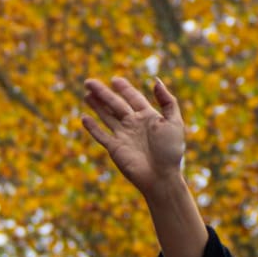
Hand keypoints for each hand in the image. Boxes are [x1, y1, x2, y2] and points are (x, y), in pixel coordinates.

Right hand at [81, 75, 184, 197]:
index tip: (115, 80)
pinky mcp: (114, 148)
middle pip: (115, 104)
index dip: (124, 88)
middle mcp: (134, 124)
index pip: (133, 98)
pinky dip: (92, 127)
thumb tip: (156, 80)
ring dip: (96, 105)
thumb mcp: (174, 122)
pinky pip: (101, 135)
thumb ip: (167, 101)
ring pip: (106, 116)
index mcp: (148, 116)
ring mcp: (123, 136)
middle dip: (102, 93)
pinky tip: (83, 118)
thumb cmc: (170, 151)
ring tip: (86, 94)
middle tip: (88, 82)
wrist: (161, 176)